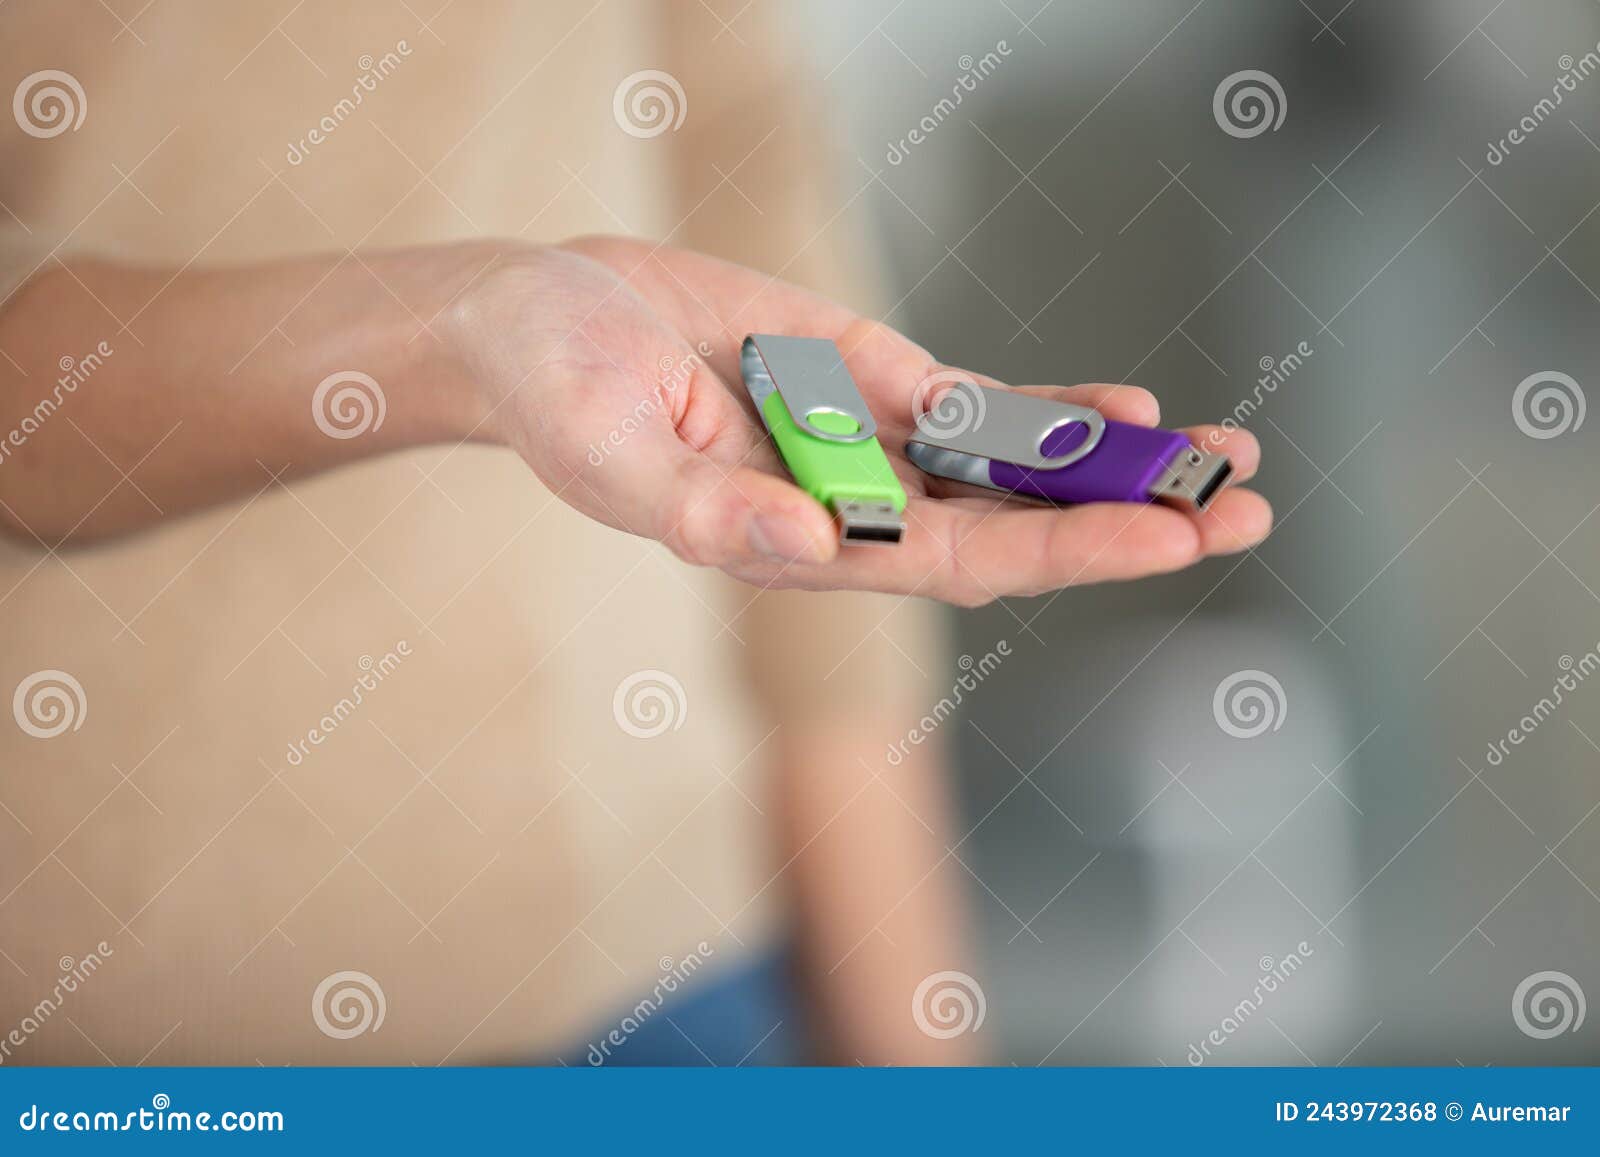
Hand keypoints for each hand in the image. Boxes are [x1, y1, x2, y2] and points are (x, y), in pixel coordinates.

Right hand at [455, 236, 1270, 606]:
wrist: (546, 318)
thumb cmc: (557, 392)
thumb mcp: (611, 455)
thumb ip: (704, 510)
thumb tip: (808, 544)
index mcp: (804, 544)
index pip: (961, 558)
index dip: (1069, 547)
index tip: (1169, 534)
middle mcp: (856, 506)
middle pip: (1019, 524)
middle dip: (1131, 518)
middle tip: (1248, 508)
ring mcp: (870, 443)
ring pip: (1016, 467)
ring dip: (1118, 467)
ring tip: (1229, 457)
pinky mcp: (869, 380)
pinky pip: (979, 405)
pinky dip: (1053, 411)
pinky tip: (1130, 411)